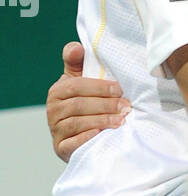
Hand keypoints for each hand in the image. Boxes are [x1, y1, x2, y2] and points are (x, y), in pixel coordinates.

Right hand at [46, 42, 129, 161]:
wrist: (80, 136)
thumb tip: (76, 47)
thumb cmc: (84, 103)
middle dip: (105, 105)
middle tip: (126, 107)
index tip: (119, 89)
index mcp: (57, 91)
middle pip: (79, 105)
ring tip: (121, 121)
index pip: (76, 86)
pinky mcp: (60, 148)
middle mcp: (52, 110)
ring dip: (102, 121)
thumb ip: (77, 62)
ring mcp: (56, 130)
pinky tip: (102, 135)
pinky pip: (72, 143)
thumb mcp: (79, 81)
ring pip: (78, 123)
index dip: (98, 87)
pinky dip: (87, 138)